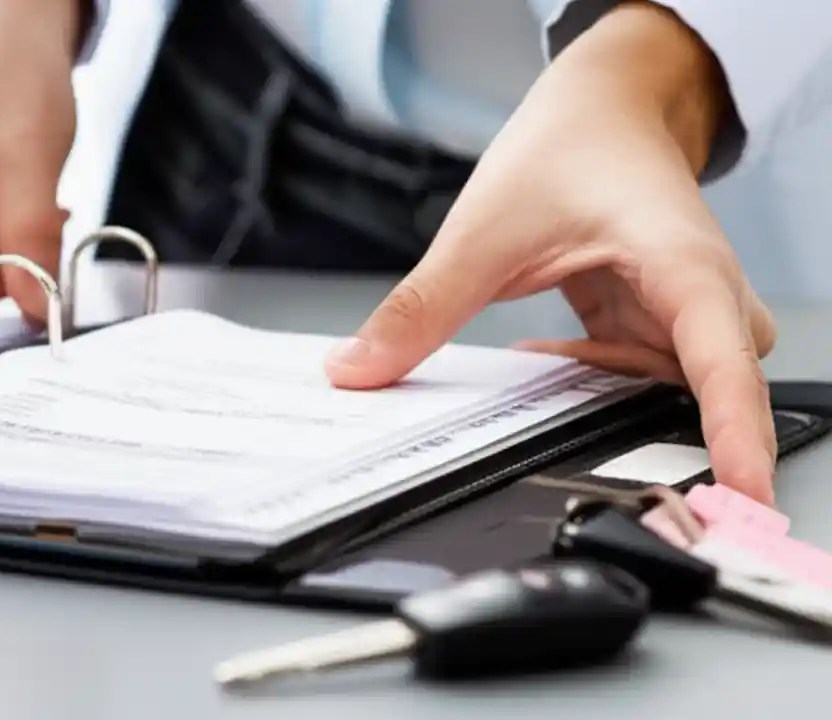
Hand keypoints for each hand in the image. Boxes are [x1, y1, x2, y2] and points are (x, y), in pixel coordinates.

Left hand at [324, 2, 778, 502]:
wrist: (601, 106)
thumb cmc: (571, 145)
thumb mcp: (482, 232)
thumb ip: (423, 308)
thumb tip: (357, 369)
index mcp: (683, 268)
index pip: (723, 368)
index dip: (735, 439)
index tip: (741, 498)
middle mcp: (701, 295)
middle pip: (698, 393)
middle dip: (641, 421)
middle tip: (576, 440)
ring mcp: (684, 312)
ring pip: (662, 388)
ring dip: (598, 390)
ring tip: (541, 360)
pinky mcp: (658, 321)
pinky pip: (635, 374)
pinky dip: (589, 378)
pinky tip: (544, 362)